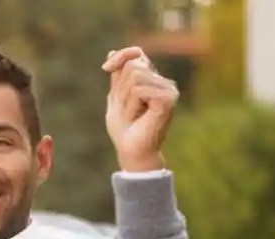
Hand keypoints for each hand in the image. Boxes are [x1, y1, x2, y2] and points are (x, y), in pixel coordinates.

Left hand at [103, 47, 177, 171]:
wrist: (131, 150)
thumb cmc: (124, 128)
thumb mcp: (115, 97)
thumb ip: (117, 75)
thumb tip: (112, 52)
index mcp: (151, 79)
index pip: (135, 54)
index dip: (120, 57)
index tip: (105, 68)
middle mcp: (162, 81)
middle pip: (132, 66)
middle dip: (121, 90)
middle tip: (127, 110)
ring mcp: (168, 89)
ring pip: (135, 77)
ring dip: (125, 100)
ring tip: (133, 115)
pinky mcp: (169, 99)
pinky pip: (140, 90)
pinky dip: (132, 106)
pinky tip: (140, 117)